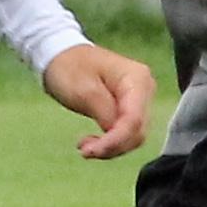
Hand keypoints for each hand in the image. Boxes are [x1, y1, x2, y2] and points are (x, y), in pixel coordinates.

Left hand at [43, 42, 157, 159]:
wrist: (61, 54)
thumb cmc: (69, 67)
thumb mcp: (83, 90)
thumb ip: (105, 113)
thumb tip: (116, 135)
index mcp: (137, 79)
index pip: (133, 120)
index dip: (115, 141)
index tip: (89, 152)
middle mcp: (145, 89)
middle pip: (137, 131)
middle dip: (112, 146)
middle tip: (83, 150)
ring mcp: (139, 99)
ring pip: (133, 136)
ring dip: (110, 147)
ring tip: (84, 145)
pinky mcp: (130, 107)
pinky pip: (126, 132)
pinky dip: (110, 142)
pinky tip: (92, 142)